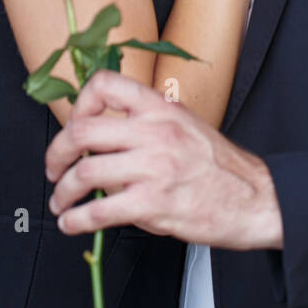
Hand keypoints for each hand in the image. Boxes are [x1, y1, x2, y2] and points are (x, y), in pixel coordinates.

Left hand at [45, 70, 283, 250]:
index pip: (105, 85)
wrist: (254, 198)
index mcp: (160, 108)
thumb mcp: (183, 125)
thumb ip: (144, 124)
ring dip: (63, 192)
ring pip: (85, 172)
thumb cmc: (217, 165)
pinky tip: (73, 223)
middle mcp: (155, 131)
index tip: (72, 125)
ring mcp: (154, 167)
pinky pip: (100, 210)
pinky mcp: (154, 204)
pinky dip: (77, 220)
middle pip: (82, 131)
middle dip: (56, 153)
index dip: (79, 104)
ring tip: (61, 201)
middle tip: (53, 168)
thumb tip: (99, 138)